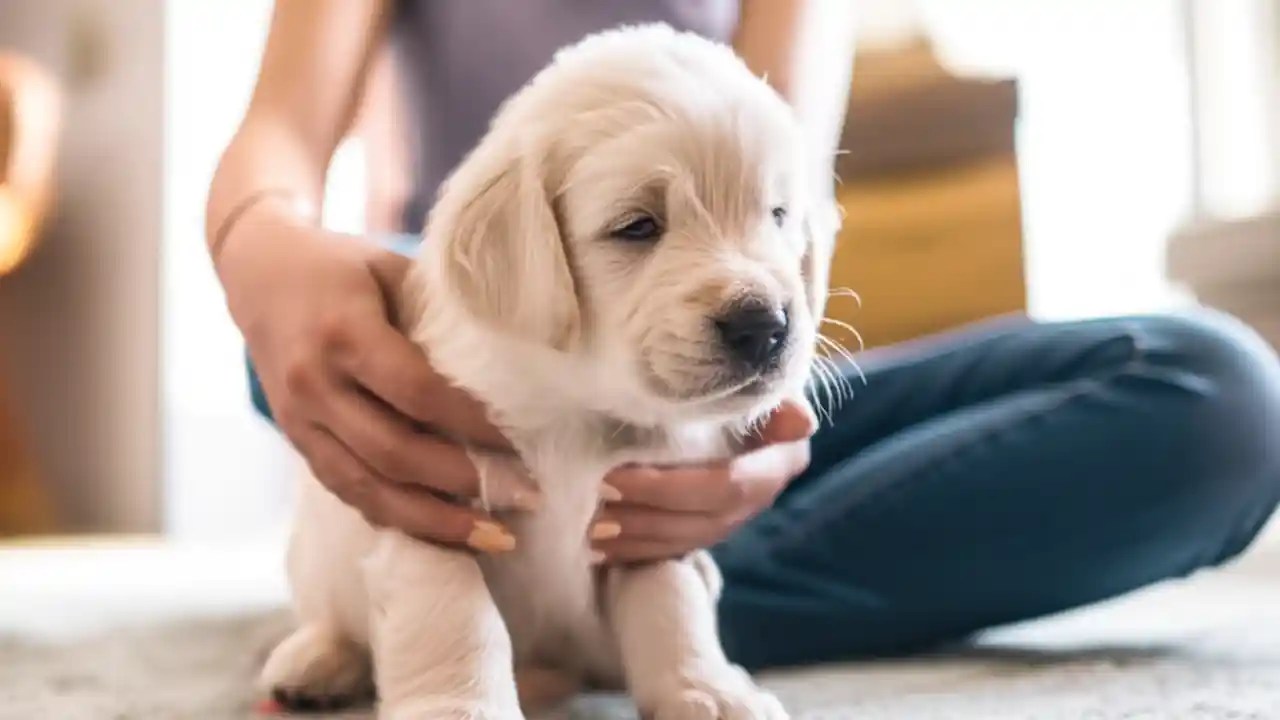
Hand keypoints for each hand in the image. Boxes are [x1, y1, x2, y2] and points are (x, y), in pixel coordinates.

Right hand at [216, 211, 534, 552]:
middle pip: (394, 452)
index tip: (520, 442)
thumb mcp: (390, 269)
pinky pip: (347, 491)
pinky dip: (397, 516)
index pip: (415, 393)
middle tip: (525, 496)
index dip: (470, 424)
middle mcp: (314, 384)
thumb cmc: (341, 266)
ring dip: (434, 521)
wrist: (259, 272)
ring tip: (494, 537)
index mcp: (343, 333)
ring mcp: (298, 420)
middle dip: (464, 482)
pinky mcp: (296, 441)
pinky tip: (443, 532)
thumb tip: (510, 368)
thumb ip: (439, 315)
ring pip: (367, 488)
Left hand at [590, 400, 815, 562]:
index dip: (668, 487)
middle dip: (645, 515)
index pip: (728, 485)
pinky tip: (597, 551)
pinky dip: (635, 552)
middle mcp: (760, 495)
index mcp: (778, 460)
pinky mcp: (709, 529)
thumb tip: (802, 422)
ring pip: (686, 540)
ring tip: (590, 532)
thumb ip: (774, 400)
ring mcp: (735, 518)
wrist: (742, 396)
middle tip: (595, 502)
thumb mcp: (758, 383)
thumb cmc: (742, 380)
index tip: (613, 477)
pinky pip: (673, 550)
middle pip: (702, 518)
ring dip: (636, 541)